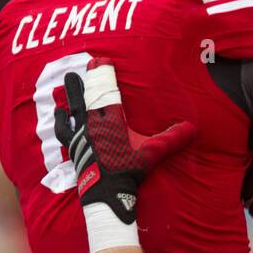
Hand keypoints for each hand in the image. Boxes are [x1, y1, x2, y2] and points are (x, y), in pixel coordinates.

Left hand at [54, 60, 196, 228]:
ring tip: (69, 79)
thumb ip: (171, 139)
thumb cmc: (129, 171)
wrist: (107, 192)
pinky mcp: (74, 147)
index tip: (102, 60)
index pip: (109, 92)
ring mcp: (82, 135)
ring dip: (72, 93)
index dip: (105, 74)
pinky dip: (61, 119)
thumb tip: (193, 129)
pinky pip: (64, 129)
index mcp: (113, 121)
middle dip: (90, 79)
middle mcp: (95, 124)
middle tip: (88, 64)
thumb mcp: (153, 154)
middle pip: (90, 96)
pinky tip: (59, 112)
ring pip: (75, 108)